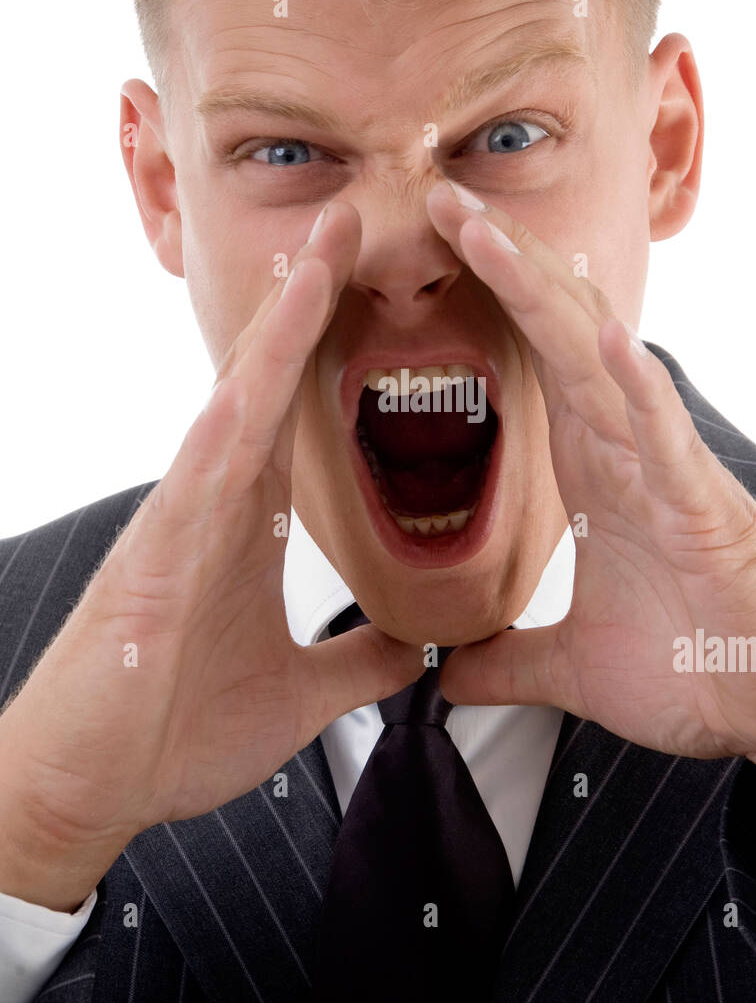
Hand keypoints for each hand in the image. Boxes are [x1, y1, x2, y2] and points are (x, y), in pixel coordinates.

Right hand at [0, 200, 419, 906]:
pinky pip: (202, 467)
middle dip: (313, 297)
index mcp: (248, 522)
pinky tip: (259, 365)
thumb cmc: (175, 731)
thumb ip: (356, 662)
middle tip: (355, 219)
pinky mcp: (158, 550)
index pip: (302, 413)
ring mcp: (183, 516)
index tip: (377, 287)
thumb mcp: (301, 697)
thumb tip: (413, 647)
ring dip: (280, 326)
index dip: (337, 348)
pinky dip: (234, 411)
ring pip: (239, 399)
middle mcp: (216, 500)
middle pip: (272, 379)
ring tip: (320, 251)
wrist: (95, 784)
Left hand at [426, 181, 755, 820]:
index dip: (486, 302)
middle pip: (557, 335)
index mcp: (594, 468)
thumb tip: (444, 670)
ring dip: (544, 298)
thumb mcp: (575, 668)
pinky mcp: (706, 512)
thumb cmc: (702, 666)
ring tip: (487, 235)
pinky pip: (667, 441)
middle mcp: (627, 450)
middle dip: (501, 265)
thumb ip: (508, 658)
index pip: (531, 362)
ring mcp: (668, 472)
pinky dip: (638, 391)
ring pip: (600, 364)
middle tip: (439, 198)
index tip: (430, 248)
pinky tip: (607, 343)